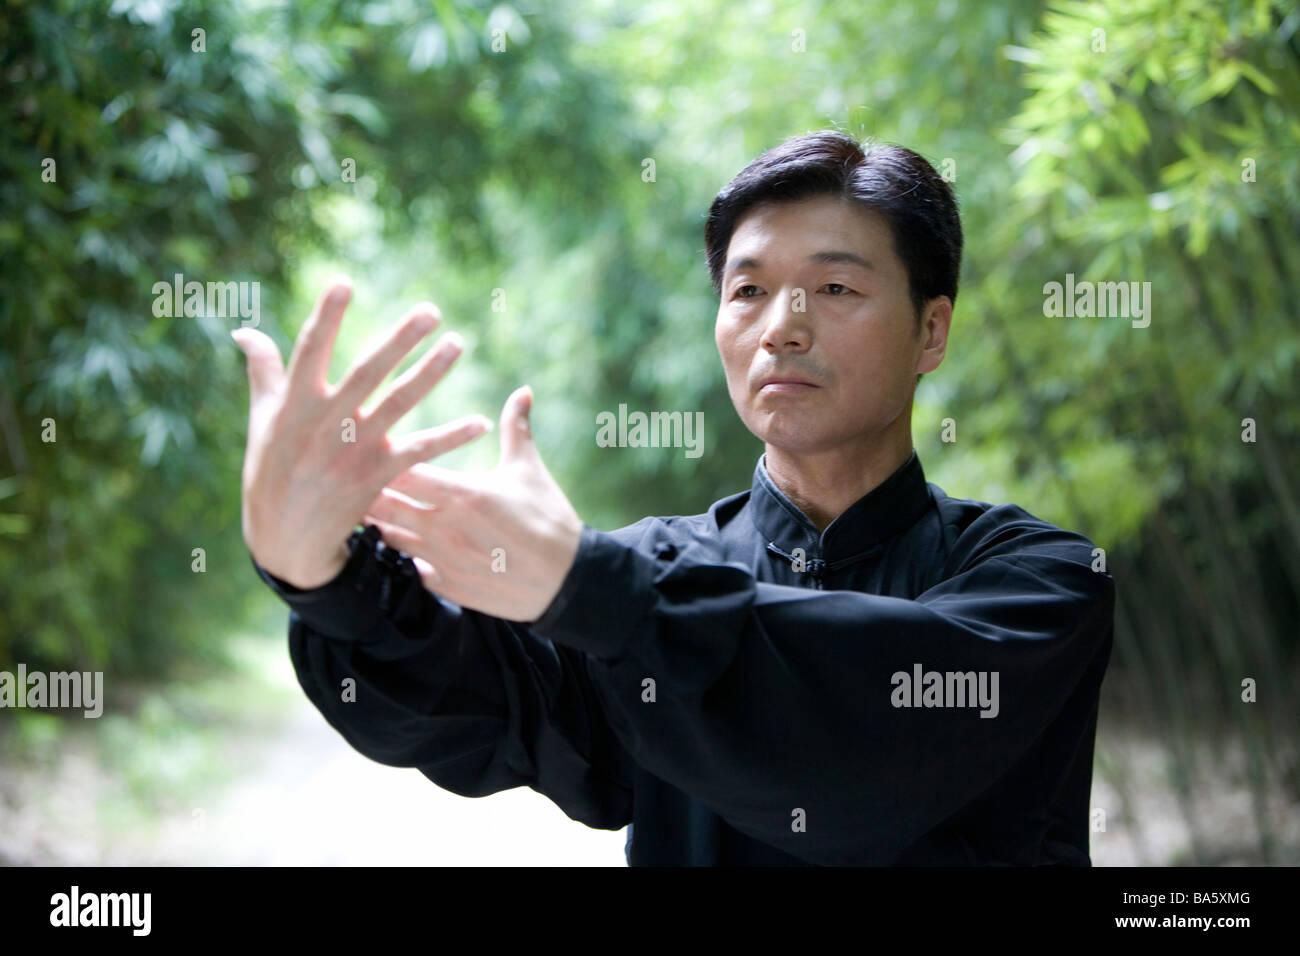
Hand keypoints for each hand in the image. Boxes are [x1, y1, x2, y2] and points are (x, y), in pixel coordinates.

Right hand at [233, 276, 491, 589]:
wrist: (285, 538)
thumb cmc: (272, 470)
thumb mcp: (263, 421)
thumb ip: (263, 372)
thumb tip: (244, 330)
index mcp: (295, 404)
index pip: (310, 350)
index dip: (326, 317)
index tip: (344, 282)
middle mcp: (327, 423)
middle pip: (367, 372)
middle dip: (399, 339)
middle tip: (430, 310)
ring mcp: (354, 449)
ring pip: (399, 403)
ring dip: (430, 373)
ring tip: (457, 343)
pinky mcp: (378, 475)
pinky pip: (420, 452)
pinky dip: (450, 438)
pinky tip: (481, 423)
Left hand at [363, 385, 583, 622]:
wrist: (568, 580)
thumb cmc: (550, 519)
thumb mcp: (530, 470)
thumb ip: (516, 428)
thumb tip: (523, 391)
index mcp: (463, 494)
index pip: (402, 471)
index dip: (383, 459)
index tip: (373, 448)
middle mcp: (445, 529)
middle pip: (383, 506)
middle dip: (367, 491)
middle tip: (352, 477)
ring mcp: (443, 561)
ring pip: (390, 538)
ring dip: (380, 524)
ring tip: (367, 508)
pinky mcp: (447, 587)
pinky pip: (409, 569)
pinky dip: (404, 555)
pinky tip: (403, 544)